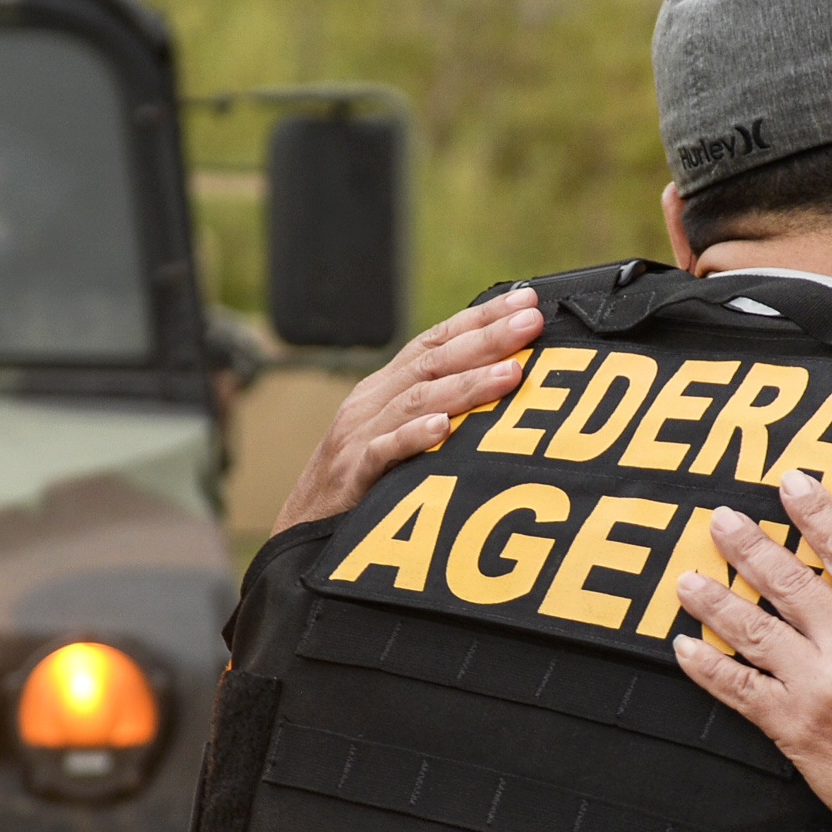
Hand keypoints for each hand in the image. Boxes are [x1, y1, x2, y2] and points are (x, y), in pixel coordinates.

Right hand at [270, 288, 544, 532]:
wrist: (300, 532)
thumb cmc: (359, 486)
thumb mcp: (394, 436)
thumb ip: (433, 409)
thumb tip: (502, 388)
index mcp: (385, 388)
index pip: (437, 340)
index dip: (481, 318)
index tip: (527, 299)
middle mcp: (372, 402)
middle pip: (434, 360)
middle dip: (486, 339)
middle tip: (531, 321)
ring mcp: (359, 436)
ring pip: (416, 401)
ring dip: (467, 385)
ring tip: (512, 373)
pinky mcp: (352, 476)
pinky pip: (383, 452)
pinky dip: (413, 437)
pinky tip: (443, 429)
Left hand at [671, 470, 831, 831]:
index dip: (817, 512)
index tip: (790, 483)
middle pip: (788, 580)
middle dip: (749, 545)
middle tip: (719, 519)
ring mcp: (818, 688)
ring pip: (753, 629)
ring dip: (714, 599)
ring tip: (686, 576)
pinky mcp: (795, 730)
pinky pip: (739, 690)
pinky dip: (707, 668)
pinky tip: (682, 649)